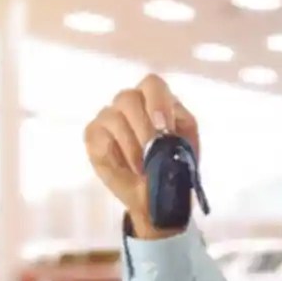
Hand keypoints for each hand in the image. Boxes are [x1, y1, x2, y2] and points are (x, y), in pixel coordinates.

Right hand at [83, 74, 200, 238]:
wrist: (156, 196)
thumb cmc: (173, 166)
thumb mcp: (188, 146)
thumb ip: (180, 129)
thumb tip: (164, 128)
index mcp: (157, 100)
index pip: (152, 84)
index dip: (157, 103)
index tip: (164, 128)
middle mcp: (131, 102)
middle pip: (129, 98)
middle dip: (144, 130)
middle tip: (153, 154)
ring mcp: (109, 116)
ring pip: (114, 117)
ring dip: (131, 147)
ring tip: (143, 168)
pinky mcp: (93, 134)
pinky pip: (98, 134)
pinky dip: (114, 153)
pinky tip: (125, 167)